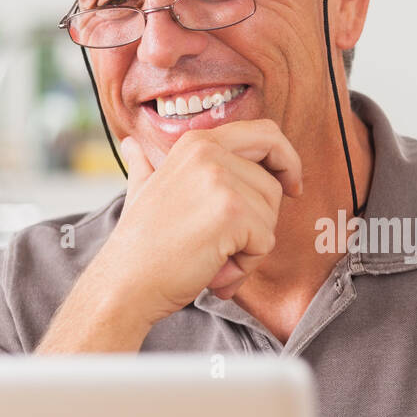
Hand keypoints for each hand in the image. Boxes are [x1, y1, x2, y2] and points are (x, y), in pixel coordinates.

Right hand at [97, 119, 301, 320]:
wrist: (124, 283)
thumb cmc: (140, 246)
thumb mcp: (143, 190)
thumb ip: (145, 166)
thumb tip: (131, 145)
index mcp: (196, 142)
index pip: (265, 133)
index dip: (287, 159)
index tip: (292, 186)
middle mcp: (209, 152)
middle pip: (274, 183)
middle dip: (263, 219)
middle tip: (233, 244)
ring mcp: (221, 180)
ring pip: (271, 216)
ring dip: (249, 248)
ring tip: (211, 257)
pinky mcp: (232, 211)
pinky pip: (265, 242)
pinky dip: (246, 265)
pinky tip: (214, 269)